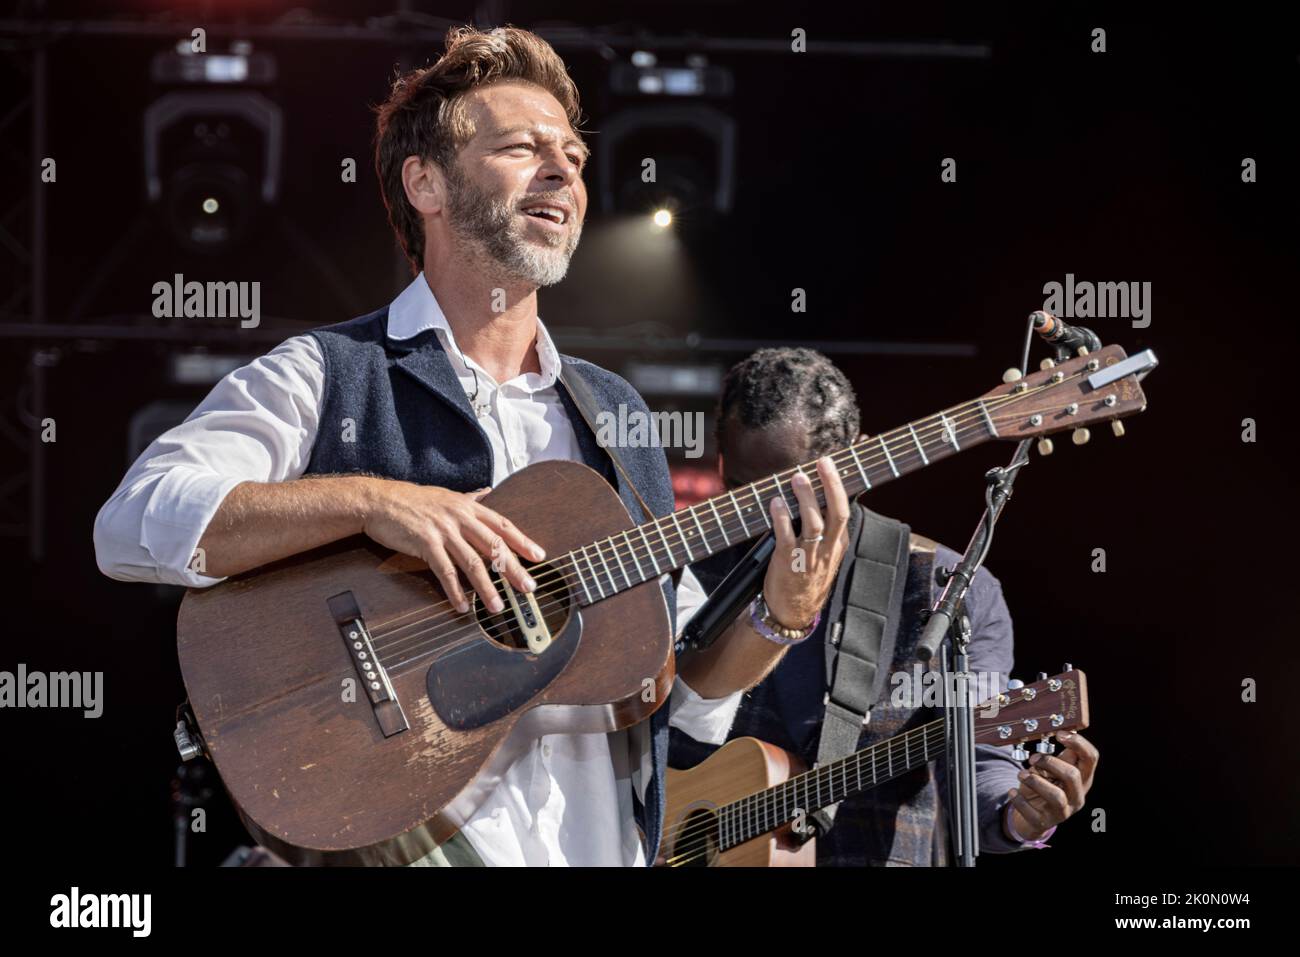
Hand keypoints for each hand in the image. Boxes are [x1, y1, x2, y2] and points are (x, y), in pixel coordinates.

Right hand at [363, 480, 544, 614]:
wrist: (379, 500)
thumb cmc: (412, 500)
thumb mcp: (446, 496)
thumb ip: (469, 498)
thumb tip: (486, 492)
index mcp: (468, 507)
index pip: (503, 525)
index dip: (522, 541)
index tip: (539, 556)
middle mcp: (460, 518)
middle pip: (494, 546)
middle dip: (513, 569)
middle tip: (528, 588)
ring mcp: (444, 530)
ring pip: (472, 562)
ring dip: (486, 588)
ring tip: (497, 607)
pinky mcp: (425, 544)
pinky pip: (445, 571)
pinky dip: (455, 591)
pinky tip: (462, 606)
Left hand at [759, 456, 849, 631]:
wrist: (793, 612)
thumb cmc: (806, 577)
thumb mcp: (824, 554)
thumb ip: (825, 528)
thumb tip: (818, 496)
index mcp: (838, 544)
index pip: (845, 510)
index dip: (840, 485)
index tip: (832, 463)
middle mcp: (827, 549)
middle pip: (838, 513)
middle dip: (832, 485)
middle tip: (824, 462)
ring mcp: (809, 557)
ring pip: (815, 523)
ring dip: (806, 499)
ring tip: (798, 478)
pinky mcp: (788, 563)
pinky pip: (786, 537)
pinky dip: (781, 518)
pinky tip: (776, 503)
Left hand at [1006, 730, 1098, 840]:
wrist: (1032, 818)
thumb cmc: (1044, 787)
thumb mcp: (1052, 771)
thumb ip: (1059, 757)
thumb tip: (1063, 733)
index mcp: (1082, 779)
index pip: (1091, 759)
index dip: (1078, 743)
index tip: (1060, 734)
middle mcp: (1077, 796)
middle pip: (1073, 775)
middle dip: (1050, 762)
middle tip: (1033, 759)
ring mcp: (1062, 812)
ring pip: (1056, 796)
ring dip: (1035, 781)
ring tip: (1020, 774)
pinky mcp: (1044, 823)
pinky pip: (1032, 812)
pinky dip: (1019, 800)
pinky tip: (1012, 791)